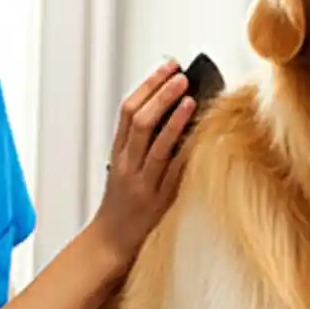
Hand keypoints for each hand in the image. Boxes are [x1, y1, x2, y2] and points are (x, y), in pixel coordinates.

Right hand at [89, 59, 195, 269]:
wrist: (111, 241)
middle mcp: (129, 163)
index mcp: (120, 152)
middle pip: (140, 120)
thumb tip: (172, 113)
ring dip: (174, 117)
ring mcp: (143, 181)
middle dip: (160, 93)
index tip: (167, 68)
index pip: (128, 111)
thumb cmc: (121, 205)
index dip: (148, 85)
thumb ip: (142, 144)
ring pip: (156, 143)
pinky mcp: (159, 198)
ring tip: (189, 96)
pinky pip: (173, 170)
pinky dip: (185, 149)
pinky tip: (198, 134)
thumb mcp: (125, 168)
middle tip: (180, 75)